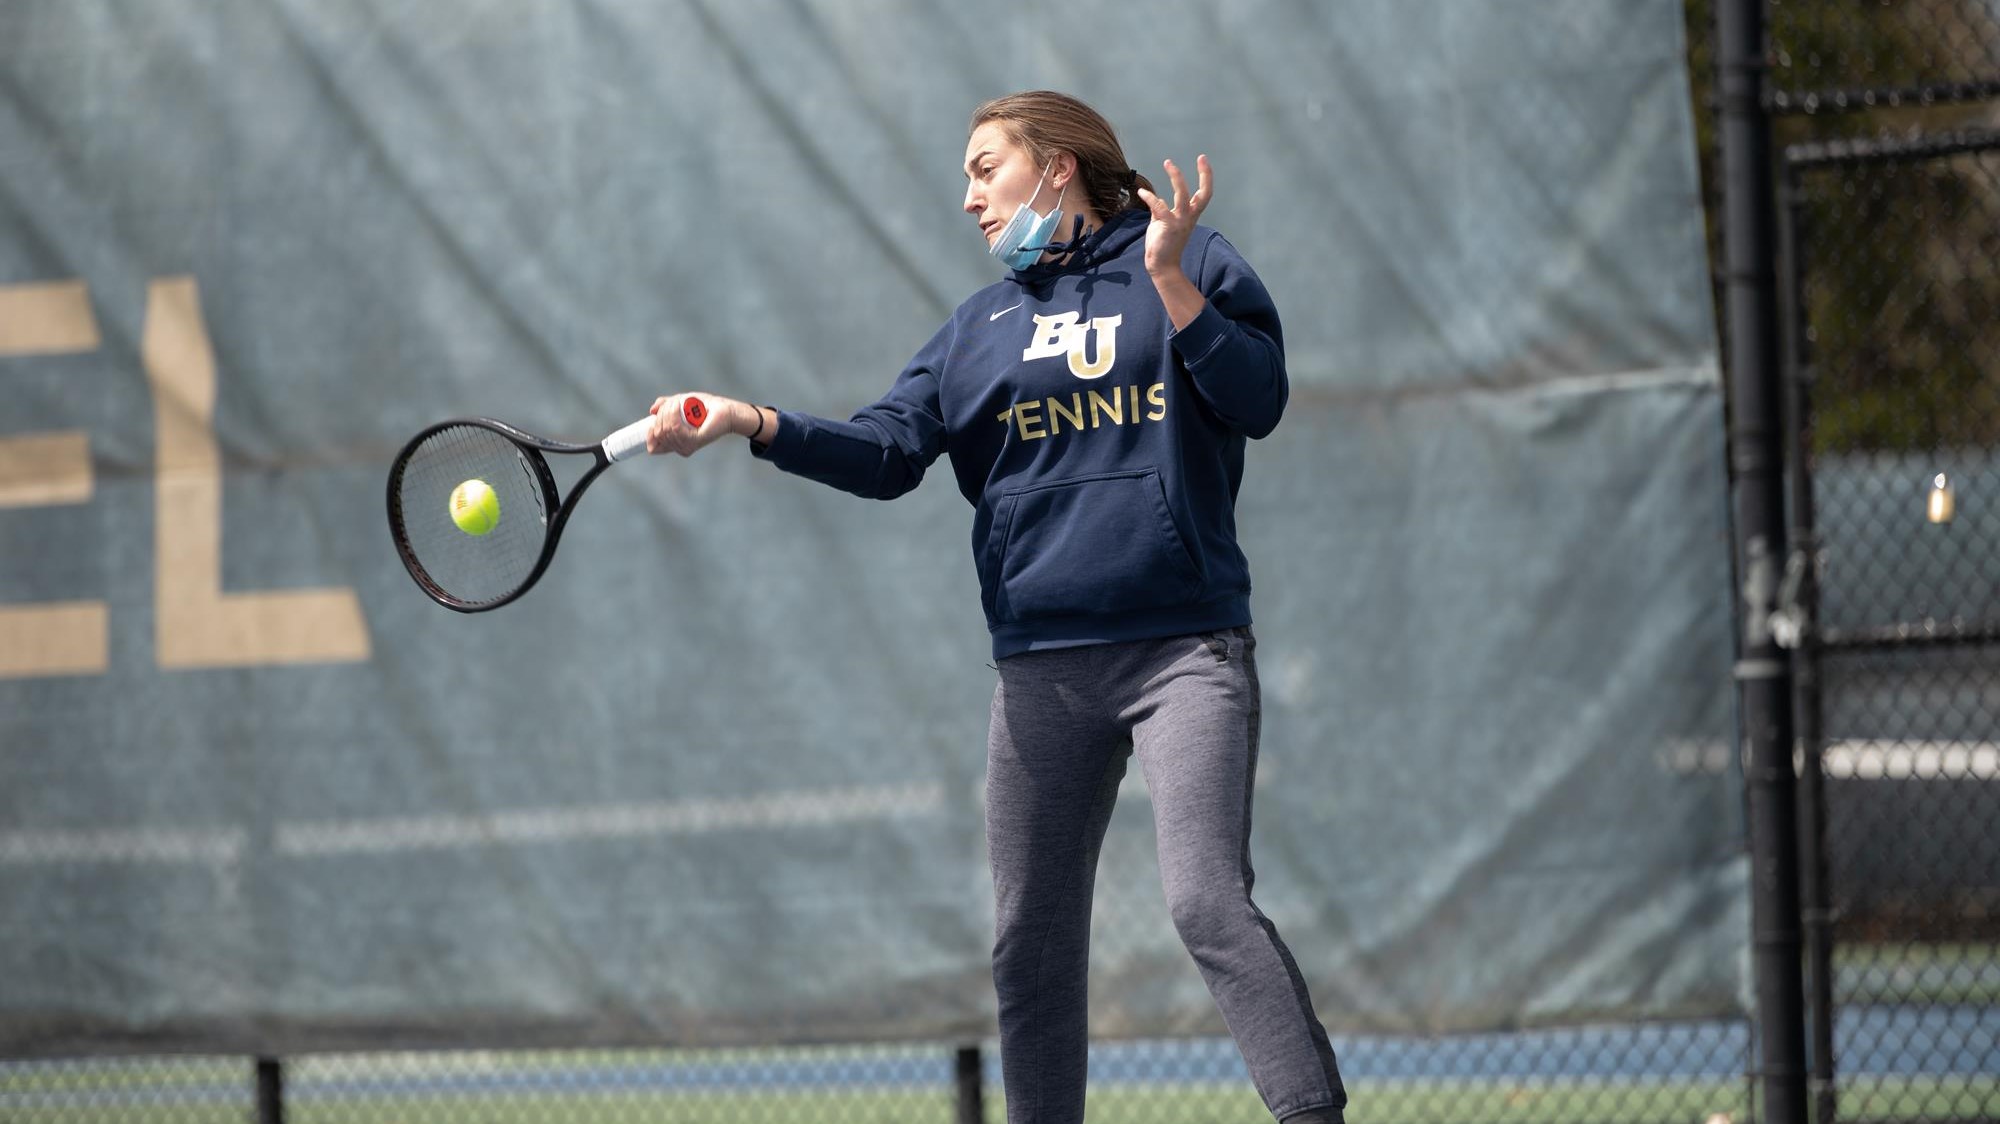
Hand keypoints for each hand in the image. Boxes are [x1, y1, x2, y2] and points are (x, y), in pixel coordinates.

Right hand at [646, 393, 758, 455]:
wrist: (723, 409)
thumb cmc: (703, 407)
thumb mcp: (679, 402)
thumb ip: (665, 405)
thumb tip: (652, 411)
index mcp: (675, 443)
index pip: (653, 448)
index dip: (649, 434)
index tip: (654, 418)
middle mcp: (680, 447)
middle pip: (658, 433)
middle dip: (661, 415)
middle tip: (673, 403)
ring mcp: (688, 445)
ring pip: (665, 429)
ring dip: (668, 410)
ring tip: (679, 401)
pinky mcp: (695, 440)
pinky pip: (675, 428)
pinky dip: (674, 414)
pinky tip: (679, 405)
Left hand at [1136, 155, 1211, 279]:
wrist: (1162, 266)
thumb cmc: (1163, 245)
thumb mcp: (1163, 223)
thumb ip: (1162, 210)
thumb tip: (1158, 199)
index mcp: (1190, 215)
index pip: (1204, 194)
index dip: (1206, 176)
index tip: (1203, 160)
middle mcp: (1189, 217)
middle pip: (1204, 194)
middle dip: (1205, 174)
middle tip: (1201, 157)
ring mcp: (1180, 222)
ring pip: (1183, 194)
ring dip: (1176, 177)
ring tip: (1168, 162)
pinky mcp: (1168, 227)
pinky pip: (1159, 207)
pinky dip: (1150, 197)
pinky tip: (1141, 192)